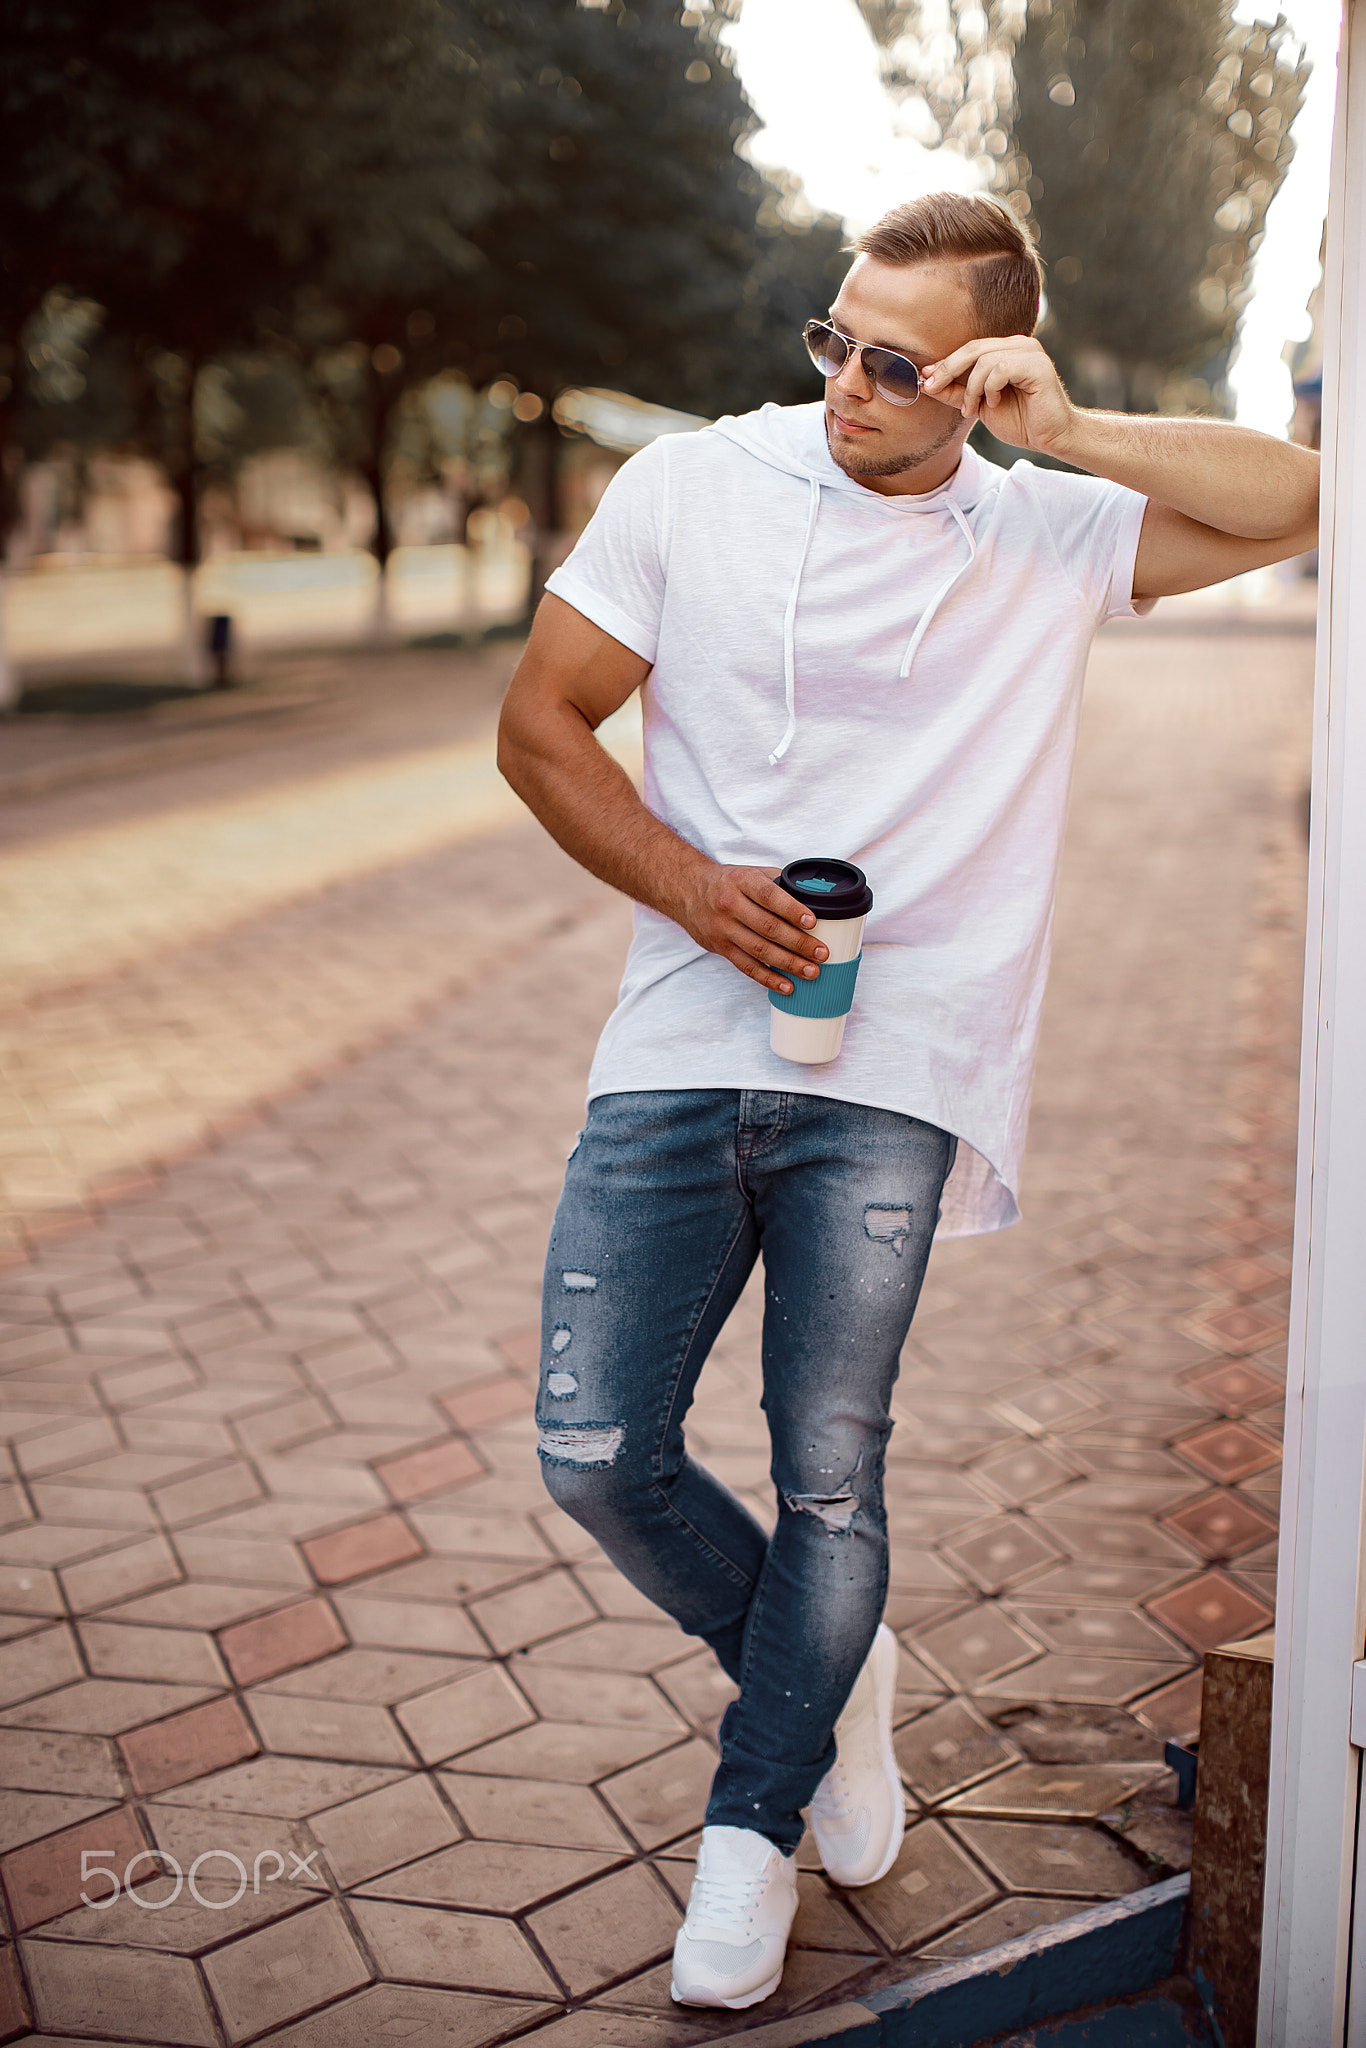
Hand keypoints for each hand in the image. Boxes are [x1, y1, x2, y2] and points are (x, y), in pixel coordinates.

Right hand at [667, 862, 827, 994]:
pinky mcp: (720, 948)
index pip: (769, 895)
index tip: (812, 921)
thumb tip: (813, 898)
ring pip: (759, 950)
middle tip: (822, 953)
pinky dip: (768, 978)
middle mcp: (730, 905)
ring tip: (811, 971)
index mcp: (742, 881)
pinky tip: (786, 985)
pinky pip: (746, 967)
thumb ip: (777, 883)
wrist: (687, 892)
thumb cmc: (728, 883)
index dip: (791, 909)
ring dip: (788, 963)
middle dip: (798, 943)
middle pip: (768, 927)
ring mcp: (724, 929)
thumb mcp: (750, 872)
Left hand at [921, 336, 1073, 455]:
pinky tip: (994, 403)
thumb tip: (928, 382)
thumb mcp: (979, 406)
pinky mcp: (1037, 365)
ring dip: (971, 388)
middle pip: (973, 348)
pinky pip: (1001, 369)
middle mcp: (1019, 345)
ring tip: (973, 409)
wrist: (1051, 437)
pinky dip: (990, 388)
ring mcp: (1030, 352)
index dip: (946, 363)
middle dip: (948, 369)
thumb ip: (957, 392)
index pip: (970, 349)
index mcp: (1007, 350)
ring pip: (984, 360)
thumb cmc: (1021, 422)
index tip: (925, 378)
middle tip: (933, 387)